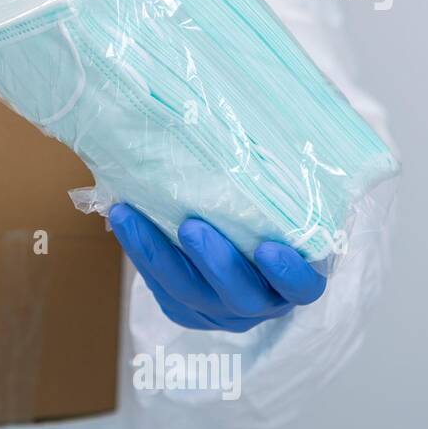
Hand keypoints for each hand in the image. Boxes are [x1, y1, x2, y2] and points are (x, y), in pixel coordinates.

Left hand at [108, 204, 326, 332]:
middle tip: (191, 226)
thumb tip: (267, 116)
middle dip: (214, 262)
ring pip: (188, 293)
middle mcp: (262, 302)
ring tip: (130, 216)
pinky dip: (142, 255)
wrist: (238, 240)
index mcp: (295, 280)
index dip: (288, 274)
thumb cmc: (269, 216)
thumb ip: (278, 185)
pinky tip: (124, 221)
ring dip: (157, 254)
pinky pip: (161, 289)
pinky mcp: (186, 311)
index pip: (302, 287)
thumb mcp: (281, 203)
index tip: (268, 249)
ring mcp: (222, 312)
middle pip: (240, 295)